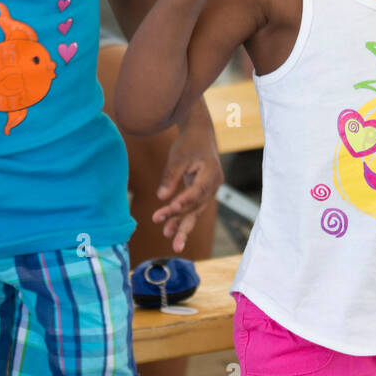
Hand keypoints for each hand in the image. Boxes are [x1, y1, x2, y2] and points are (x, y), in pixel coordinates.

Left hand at [152, 119, 223, 253]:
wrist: (200, 133)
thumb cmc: (189, 142)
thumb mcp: (178, 156)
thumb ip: (170, 176)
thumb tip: (161, 197)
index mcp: (211, 173)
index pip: (197, 191)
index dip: (184, 201)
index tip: (170, 208)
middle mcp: (214, 184)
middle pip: (198, 207)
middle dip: (184, 224)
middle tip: (173, 243)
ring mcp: (210, 189)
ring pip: (195, 210)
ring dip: (181, 224)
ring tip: (168, 238)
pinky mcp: (203, 192)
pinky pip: (193, 207)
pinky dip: (181, 216)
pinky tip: (169, 228)